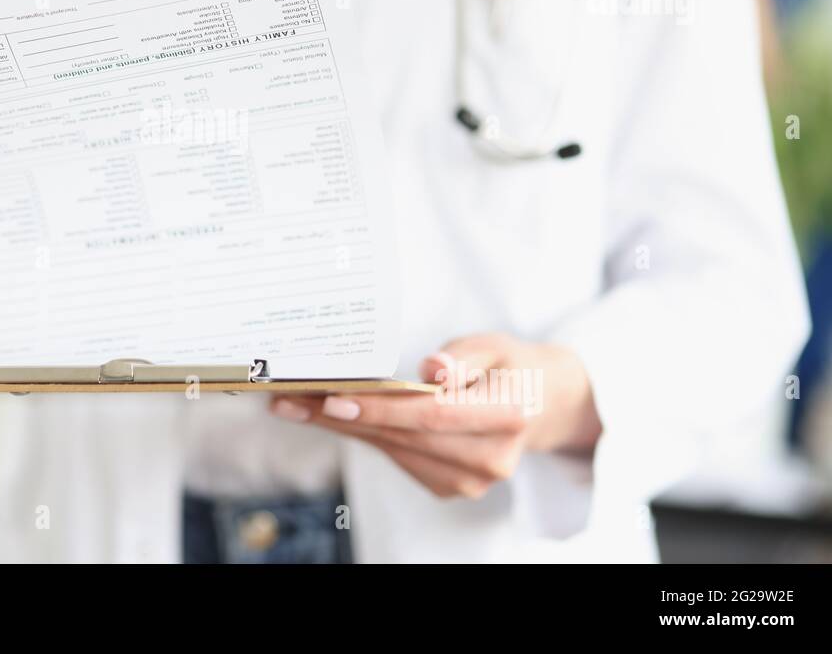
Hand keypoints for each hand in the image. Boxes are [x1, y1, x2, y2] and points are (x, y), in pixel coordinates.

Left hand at [270, 333, 602, 499]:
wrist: (539, 403)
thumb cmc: (510, 366)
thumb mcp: (494, 345)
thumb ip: (463, 357)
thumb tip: (434, 371)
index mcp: (508, 415)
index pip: (433, 414)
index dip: (382, 408)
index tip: (333, 397)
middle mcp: (492, 458)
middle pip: (405, 436)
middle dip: (344, 415)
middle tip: (292, 399)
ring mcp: (472, 480)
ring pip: (395, 450)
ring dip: (345, 427)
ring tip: (298, 405)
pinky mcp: (453, 487)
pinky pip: (399, 458)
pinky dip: (366, 436)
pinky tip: (334, 417)